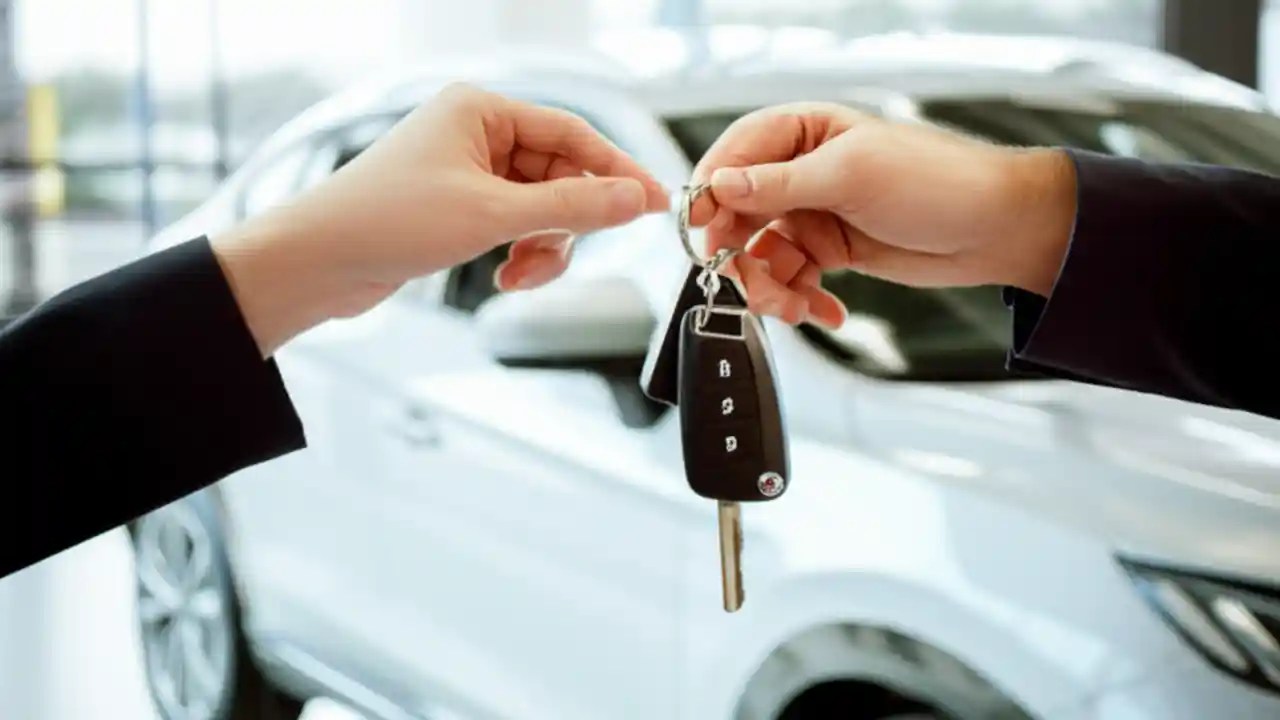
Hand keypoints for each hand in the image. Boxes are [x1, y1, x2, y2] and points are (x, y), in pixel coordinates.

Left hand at [212, 83, 666, 355]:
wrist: (317, 263)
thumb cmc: (384, 220)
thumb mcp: (492, 215)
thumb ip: (572, 207)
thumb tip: (634, 199)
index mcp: (481, 110)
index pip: (572, 134)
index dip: (618, 171)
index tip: (655, 203)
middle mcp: (475, 134)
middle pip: (560, 174)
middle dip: (567, 223)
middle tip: (573, 252)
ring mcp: (467, 172)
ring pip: (541, 208)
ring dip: (543, 246)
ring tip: (521, 273)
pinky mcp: (459, 208)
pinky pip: (516, 226)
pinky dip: (521, 253)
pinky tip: (505, 276)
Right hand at [690, 102, 1076, 327]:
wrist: (995, 229)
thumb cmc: (939, 182)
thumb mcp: (852, 175)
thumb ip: (780, 182)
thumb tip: (721, 184)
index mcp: (806, 131)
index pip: (736, 154)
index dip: (710, 187)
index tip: (697, 222)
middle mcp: (803, 172)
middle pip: (739, 213)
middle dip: (741, 254)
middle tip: (753, 285)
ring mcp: (814, 213)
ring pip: (761, 255)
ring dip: (772, 288)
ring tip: (797, 308)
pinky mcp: (829, 251)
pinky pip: (792, 279)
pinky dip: (802, 300)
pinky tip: (824, 311)